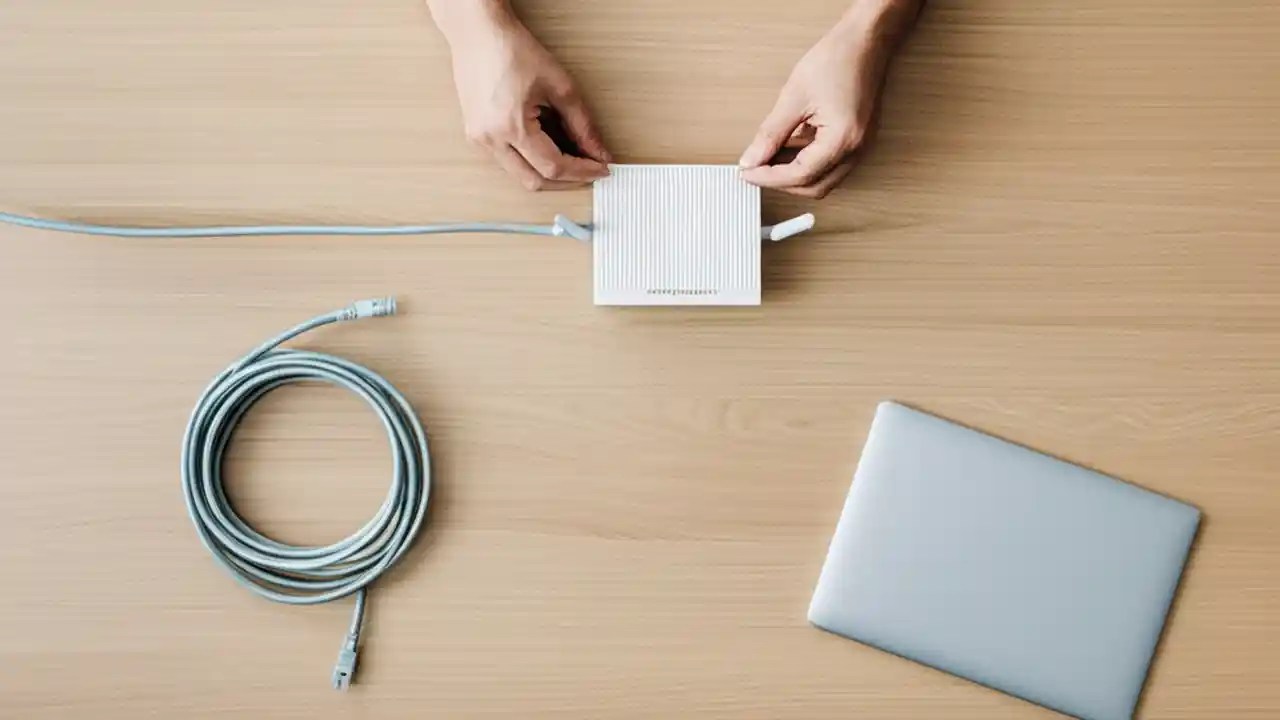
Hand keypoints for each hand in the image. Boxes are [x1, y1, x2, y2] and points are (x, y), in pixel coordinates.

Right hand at [431, 1, 610, 189]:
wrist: (479, 34)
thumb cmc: (512, 50)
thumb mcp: (559, 86)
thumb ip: (582, 124)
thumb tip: (598, 151)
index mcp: (510, 126)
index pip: (553, 166)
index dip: (582, 171)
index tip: (600, 169)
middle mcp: (490, 139)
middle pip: (535, 181)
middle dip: (566, 181)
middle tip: (590, 170)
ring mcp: (478, 140)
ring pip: (519, 176)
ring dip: (547, 173)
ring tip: (572, 159)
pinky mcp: (475, 136)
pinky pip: (506, 163)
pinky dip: (529, 162)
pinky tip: (546, 149)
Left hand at [739, 0, 918, 197]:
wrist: (865, 41)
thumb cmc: (838, 59)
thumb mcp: (794, 97)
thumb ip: (771, 134)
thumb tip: (752, 158)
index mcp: (842, 140)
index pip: (800, 175)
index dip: (769, 177)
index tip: (748, 172)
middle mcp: (856, 149)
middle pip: (814, 186)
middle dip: (782, 182)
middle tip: (755, 169)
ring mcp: (859, 146)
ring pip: (822, 178)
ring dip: (794, 173)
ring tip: (768, 157)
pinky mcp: (857, 140)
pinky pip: (830, 164)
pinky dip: (807, 162)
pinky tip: (787, 147)